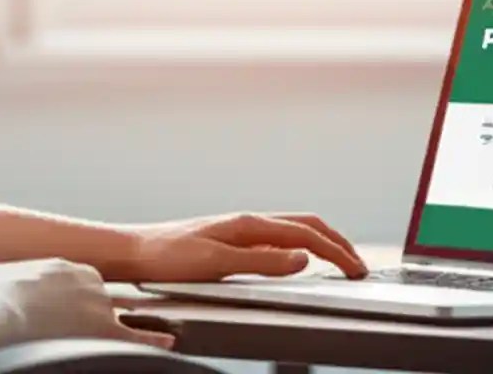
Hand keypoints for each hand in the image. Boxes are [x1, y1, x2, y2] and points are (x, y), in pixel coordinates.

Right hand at [0, 258, 174, 357]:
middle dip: (82, 319)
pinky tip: (168, 343)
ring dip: (105, 333)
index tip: (55, 315)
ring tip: (99, 345)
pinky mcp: (106, 332)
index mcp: (61, 267)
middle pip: (94, 304)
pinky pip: (139, 337)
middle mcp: (87, 282)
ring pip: (111, 320)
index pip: (76, 287)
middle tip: (60, 335)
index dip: (67, 304)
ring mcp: (99, 306)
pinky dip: (154, 340)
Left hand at [128, 212, 367, 281]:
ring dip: (322, 242)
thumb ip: (262, 261)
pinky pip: (279, 238)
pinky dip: (302, 246)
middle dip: (337, 242)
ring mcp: (242, 229)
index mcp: (250, 224)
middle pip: (307, 225)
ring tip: (339, 259)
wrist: (134, 251)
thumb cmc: (167, 257)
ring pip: (294, 229)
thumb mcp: (217, 262)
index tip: (356, 270)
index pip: (307, 234)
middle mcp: (249, 222)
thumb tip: (303, 259)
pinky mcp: (233, 240)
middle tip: (358, 266)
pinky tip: (300, 259)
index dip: (336, 252)